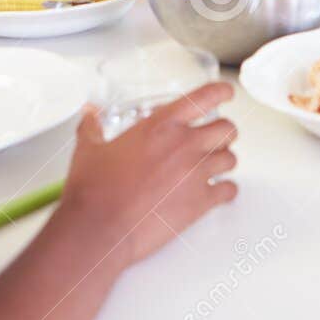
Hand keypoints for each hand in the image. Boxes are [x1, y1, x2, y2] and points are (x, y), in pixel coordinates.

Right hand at [56, 82, 237, 267]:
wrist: (99, 228)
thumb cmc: (94, 191)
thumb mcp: (89, 149)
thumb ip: (92, 127)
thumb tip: (89, 114)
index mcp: (161, 125)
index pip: (205, 97)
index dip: (221, 92)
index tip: (226, 93)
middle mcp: (185, 144)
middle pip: (227, 129)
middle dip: (223, 133)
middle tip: (214, 139)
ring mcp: (196, 173)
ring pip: (231, 159)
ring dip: (224, 161)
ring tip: (213, 167)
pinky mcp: (200, 202)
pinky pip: (229, 191)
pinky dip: (226, 191)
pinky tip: (217, 193)